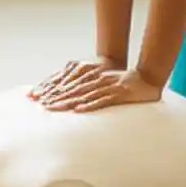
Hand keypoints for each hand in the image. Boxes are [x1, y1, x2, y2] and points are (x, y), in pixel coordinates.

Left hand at [38, 68, 161, 111]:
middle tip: (41, 105)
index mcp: (91, 77)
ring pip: (83, 94)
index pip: (68, 84)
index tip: (38, 98)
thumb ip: (87, 89)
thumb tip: (69, 100)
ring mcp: (107, 86)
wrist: (147, 79)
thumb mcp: (102, 83)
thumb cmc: (122, 84)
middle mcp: (96, 80)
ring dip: (67, 102)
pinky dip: (90, 105)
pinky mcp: (118, 93)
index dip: (52, 90)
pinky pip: (102, 100)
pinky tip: (79, 110)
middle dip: (55, 97)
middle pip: (72, 89)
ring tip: (53, 108)